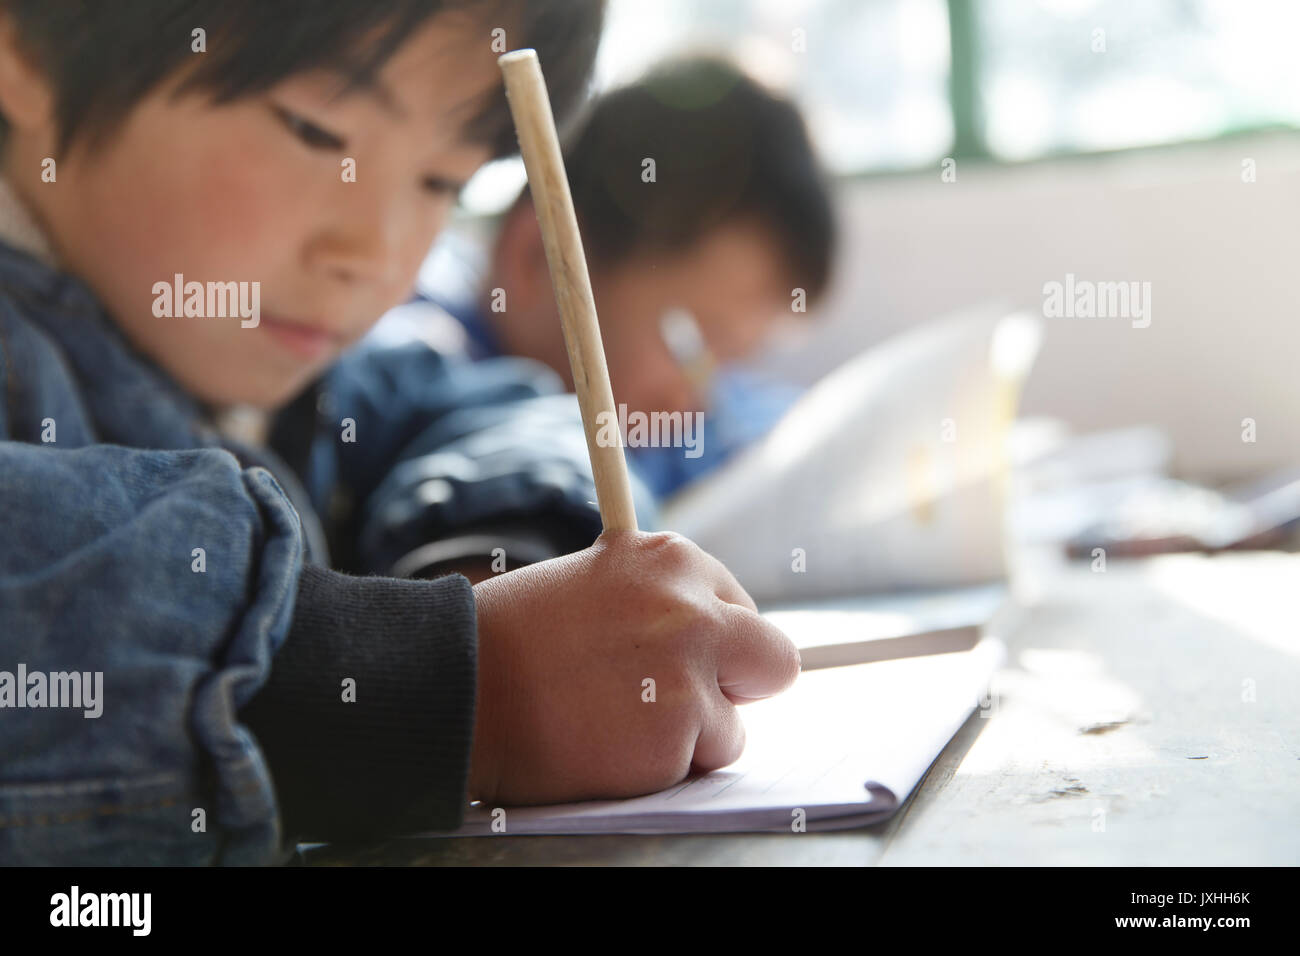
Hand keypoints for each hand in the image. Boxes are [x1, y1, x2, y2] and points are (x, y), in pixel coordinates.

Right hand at [467, 530, 799, 805]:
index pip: (739, 605)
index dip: (716, 642)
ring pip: (731, 726)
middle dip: (743, 687)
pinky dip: (658, 769)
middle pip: (775, 659)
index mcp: (673, 559)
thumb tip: (715, 639)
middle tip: (695, 702)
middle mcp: (694, 607)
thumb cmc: (513, 640)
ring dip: (686, 737)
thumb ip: (660, 605)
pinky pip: (696, 765)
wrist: (458, 686)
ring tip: (614, 722)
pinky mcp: (678, 733)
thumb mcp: (595, 584)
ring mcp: (691, 671)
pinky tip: (604, 744)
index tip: (690, 659)